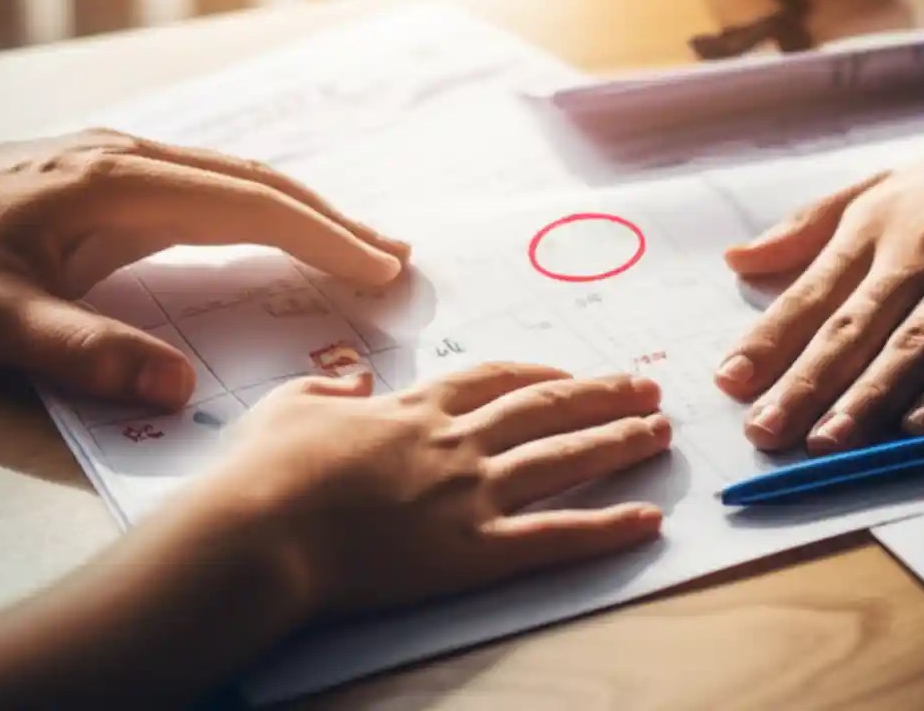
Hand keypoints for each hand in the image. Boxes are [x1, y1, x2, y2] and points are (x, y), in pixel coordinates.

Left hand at [0, 129, 408, 407]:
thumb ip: (84, 354)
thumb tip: (180, 394)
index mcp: (117, 187)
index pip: (250, 206)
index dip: (322, 239)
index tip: (380, 272)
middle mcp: (128, 161)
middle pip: (258, 182)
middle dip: (334, 221)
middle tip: (397, 258)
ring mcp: (116, 160)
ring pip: (235, 178)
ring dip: (304, 210)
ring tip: (358, 244)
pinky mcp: (102, 173)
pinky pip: (206, 184)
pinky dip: (260, 207)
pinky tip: (271, 228)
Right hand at [202, 363, 669, 616]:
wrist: (262, 529)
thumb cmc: (262, 470)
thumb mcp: (286, 406)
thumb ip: (328, 389)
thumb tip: (357, 381)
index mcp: (414, 408)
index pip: (493, 379)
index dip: (539, 373)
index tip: (569, 373)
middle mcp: (456, 442)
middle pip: (546, 409)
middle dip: (602, 395)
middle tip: (647, 387)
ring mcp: (472, 493)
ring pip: (564, 460)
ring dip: (619, 443)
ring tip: (662, 433)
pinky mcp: (477, 550)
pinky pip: (558, 535)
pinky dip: (608, 527)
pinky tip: (648, 520)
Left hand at [715, 44, 923, 452]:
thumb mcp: (882, 187)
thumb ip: (806, 228)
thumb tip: (737, 260)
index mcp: (876, 230)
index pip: (810, 294)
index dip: (768, 341)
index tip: (729, 382)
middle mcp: (920, 255)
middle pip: (854, 328)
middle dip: (805, 383)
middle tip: (765, 431)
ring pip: (916, 344)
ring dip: (870, 396)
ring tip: (828, 441)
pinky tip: (923, 426)